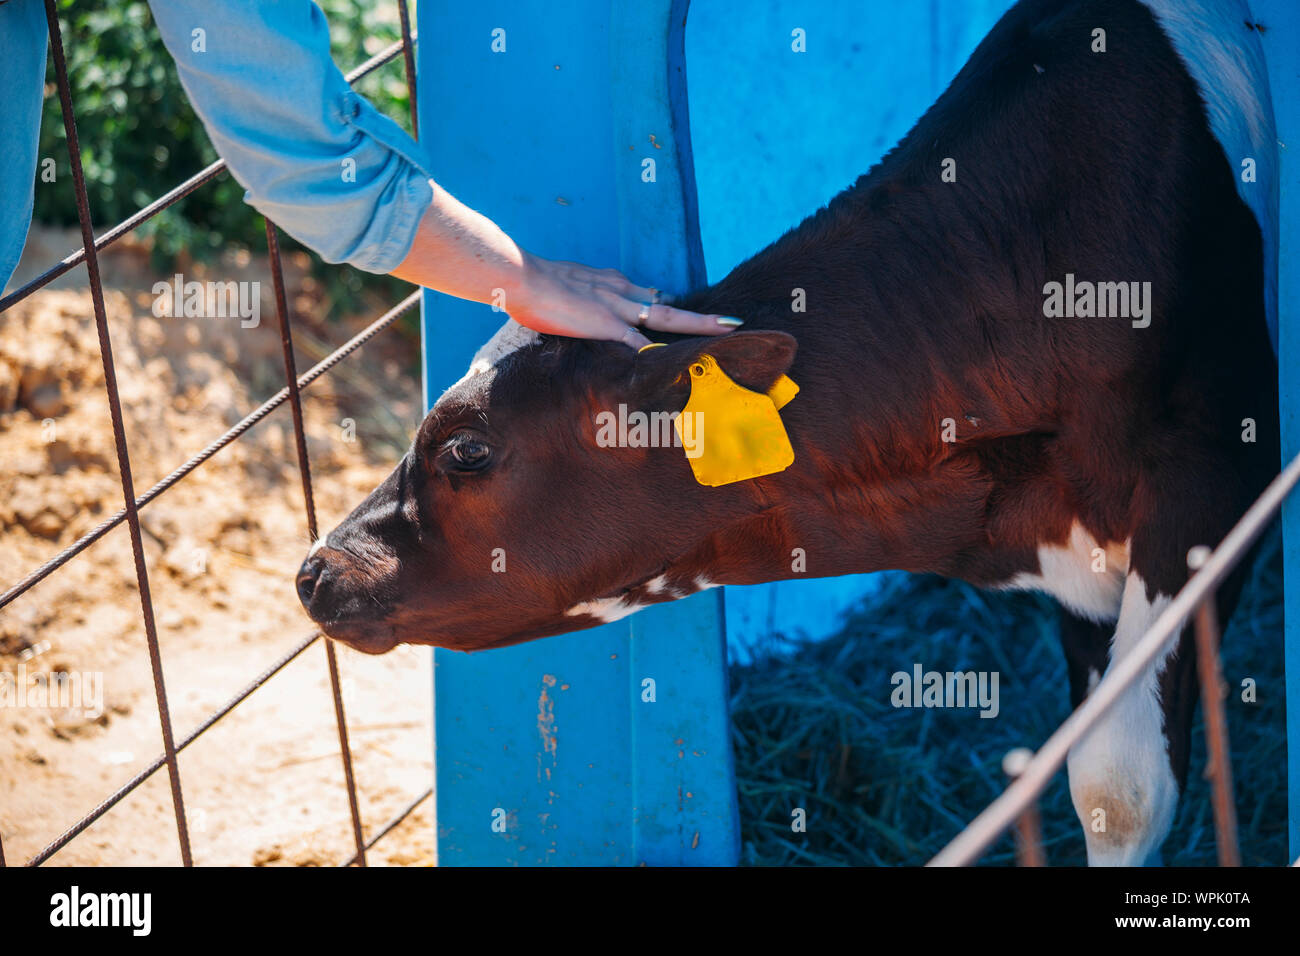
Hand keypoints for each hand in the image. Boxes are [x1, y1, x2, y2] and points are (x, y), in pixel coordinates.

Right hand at [510, 251, 742, 348]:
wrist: (521, 277)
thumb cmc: (530, 283)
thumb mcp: (565, 282)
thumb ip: (582, 293)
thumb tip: (582, 302)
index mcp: (609, 283)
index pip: (645, 295)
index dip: (665, 305)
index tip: (682, 314)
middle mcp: (620, 292)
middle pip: (668, 306)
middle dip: (699, 316)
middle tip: (730, 322)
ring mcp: (617, 309)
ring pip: (667, 317)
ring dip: (698, 325)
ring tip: (727, 330)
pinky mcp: (607, 326)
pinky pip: (639, 343)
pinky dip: (659, 354)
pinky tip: (680, 366)